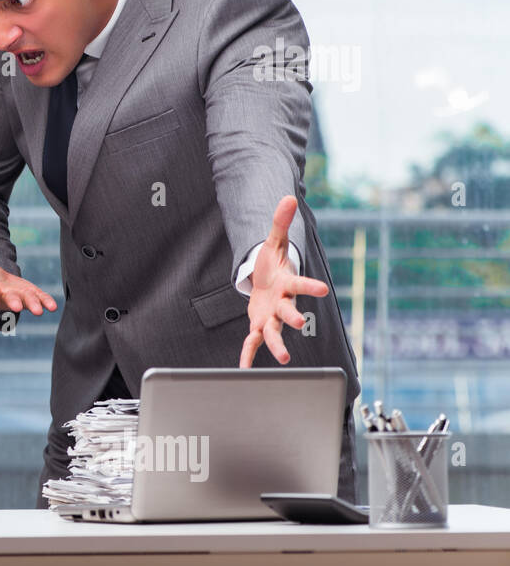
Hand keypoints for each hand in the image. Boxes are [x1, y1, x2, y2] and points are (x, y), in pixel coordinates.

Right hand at [0, 259, 57, 315]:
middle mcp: (4, 296)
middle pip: (9, 300)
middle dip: (14, 303)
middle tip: (18, 308)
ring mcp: (18, 295)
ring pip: (26, 301)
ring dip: (33, 305)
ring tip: (40, 311)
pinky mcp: (29, 292)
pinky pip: (39, 297)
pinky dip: (46, 301)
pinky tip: (52, 306)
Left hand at [240, 195, 328, 366]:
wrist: (267, 285)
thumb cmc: (272, 265)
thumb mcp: (273, 243)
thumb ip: (280, 223)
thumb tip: (288, 197)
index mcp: (287, 284)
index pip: (301, 284)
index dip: (310, 287)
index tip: (323, 291)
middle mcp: (282, 304)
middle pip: (289, 311)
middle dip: (293, 318)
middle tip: (299, 324)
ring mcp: (271, 317)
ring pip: (275, 332)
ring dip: (277, 344)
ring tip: (284, 358)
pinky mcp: (258, 325)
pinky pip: (253, 341)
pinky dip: (248, 354)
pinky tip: (243, 368)